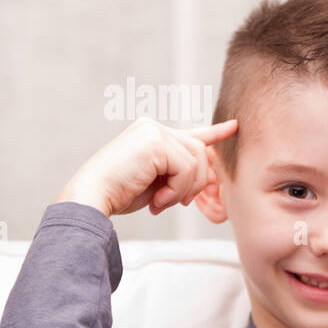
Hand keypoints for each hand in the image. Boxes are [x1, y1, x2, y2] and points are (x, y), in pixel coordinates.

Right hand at [54, 117, 237, 217]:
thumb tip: (211, 174)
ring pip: (196, 161)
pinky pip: (186, 168)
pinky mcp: (154, 141)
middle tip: (171, 201)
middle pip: (199, 153)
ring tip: (161, 200)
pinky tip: (158, 198)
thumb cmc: (121, 194)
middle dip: (193, 183)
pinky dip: (177, 190)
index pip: (192, 133)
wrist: (92, 198)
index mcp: (152, 134)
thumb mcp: (158, 181)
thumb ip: (180, 172)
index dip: (216, 132)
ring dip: (183, 189)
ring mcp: (153, 131)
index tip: (235, 126)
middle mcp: (153, 127)